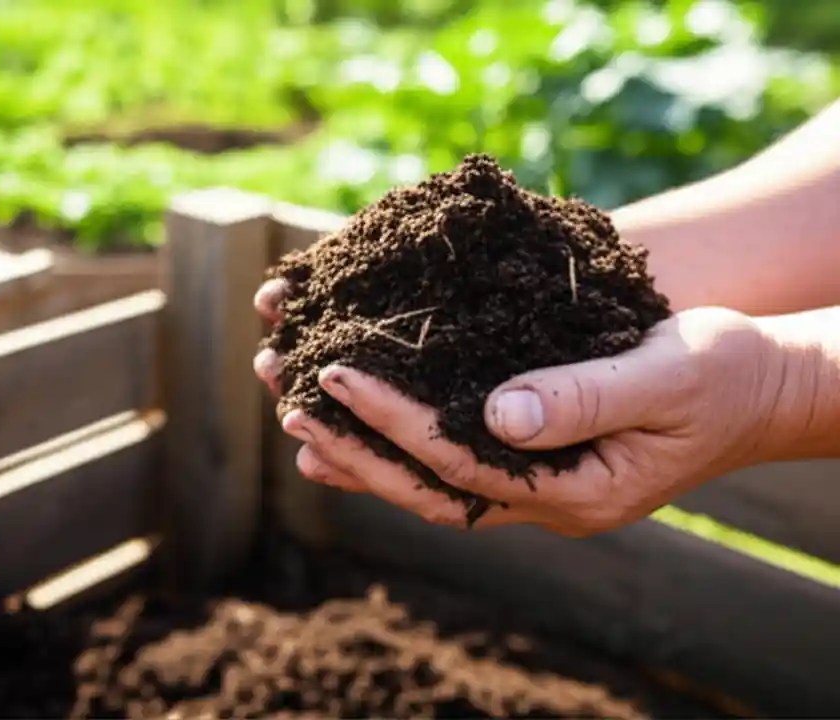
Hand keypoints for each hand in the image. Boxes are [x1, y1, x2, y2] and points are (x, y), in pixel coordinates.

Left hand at [255, 279, 786, 536]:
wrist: (763, 390)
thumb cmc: (724, 374)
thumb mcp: (667, 374)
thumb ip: (586, 396)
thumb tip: (498, 413)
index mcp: (576, 489)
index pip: (460, 462)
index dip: (392, 421)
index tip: (337, 375)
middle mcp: (547, 502)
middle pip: (429, 488)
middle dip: (354, 450)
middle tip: (288, 405)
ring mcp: (538, 488)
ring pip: (432, 483)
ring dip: (363, 456)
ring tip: (297, 422)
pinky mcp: (535, 460)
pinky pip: (452, 462)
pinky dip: (400, 447)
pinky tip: (354, 427)